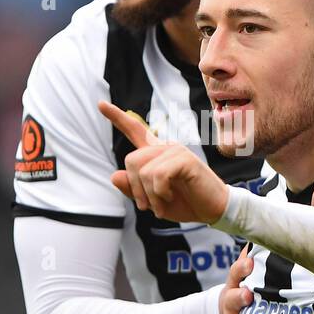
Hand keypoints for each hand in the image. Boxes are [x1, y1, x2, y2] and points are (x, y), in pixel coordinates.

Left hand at [99, 101, 229, 223]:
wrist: (213, 209)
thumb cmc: (186, 202)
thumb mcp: (153, 201)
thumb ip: (134, 189)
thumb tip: (114, 176)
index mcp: (156, 154)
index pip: (134, 130)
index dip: (117, 117)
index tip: (100, 104)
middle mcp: (165, 147)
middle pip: (131, 159)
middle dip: (136, 188)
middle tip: (149, 207)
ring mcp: (176, 151)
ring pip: (144, 170)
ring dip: (149, 195)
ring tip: (162, 204)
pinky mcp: (185, 160)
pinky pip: (158, 175)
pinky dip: (160, 193)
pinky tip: (170, 197)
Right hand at [220, 244, 254, 313]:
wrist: (229, 308)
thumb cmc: (246, 285)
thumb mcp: (248, 271)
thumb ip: (254, 258)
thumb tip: (266, 239)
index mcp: (237, 281)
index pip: (237, 271)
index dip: (243, 267)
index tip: (250, 263)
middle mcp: (232, 298)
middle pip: (234, 296)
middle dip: (240, 296)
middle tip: (248, 294)